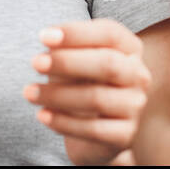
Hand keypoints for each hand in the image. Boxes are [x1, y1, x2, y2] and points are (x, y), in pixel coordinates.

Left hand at [25, 18, 150, 164]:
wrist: (96, 130)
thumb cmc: (82, 84)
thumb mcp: (75, 63)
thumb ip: (67, 52)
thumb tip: (48, 48)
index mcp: (130, 49)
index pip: (110, 33)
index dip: (77, 33)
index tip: (43, 36)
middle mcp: (139, 75)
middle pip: (108, 63)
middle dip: (67, 62)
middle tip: (35, 63)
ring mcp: (135, 106)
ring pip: (96, 97)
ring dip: (57, 94)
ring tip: (30, 92)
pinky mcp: (125, 135)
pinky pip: (92, 129)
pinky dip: (62, 121)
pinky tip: (42, 115)